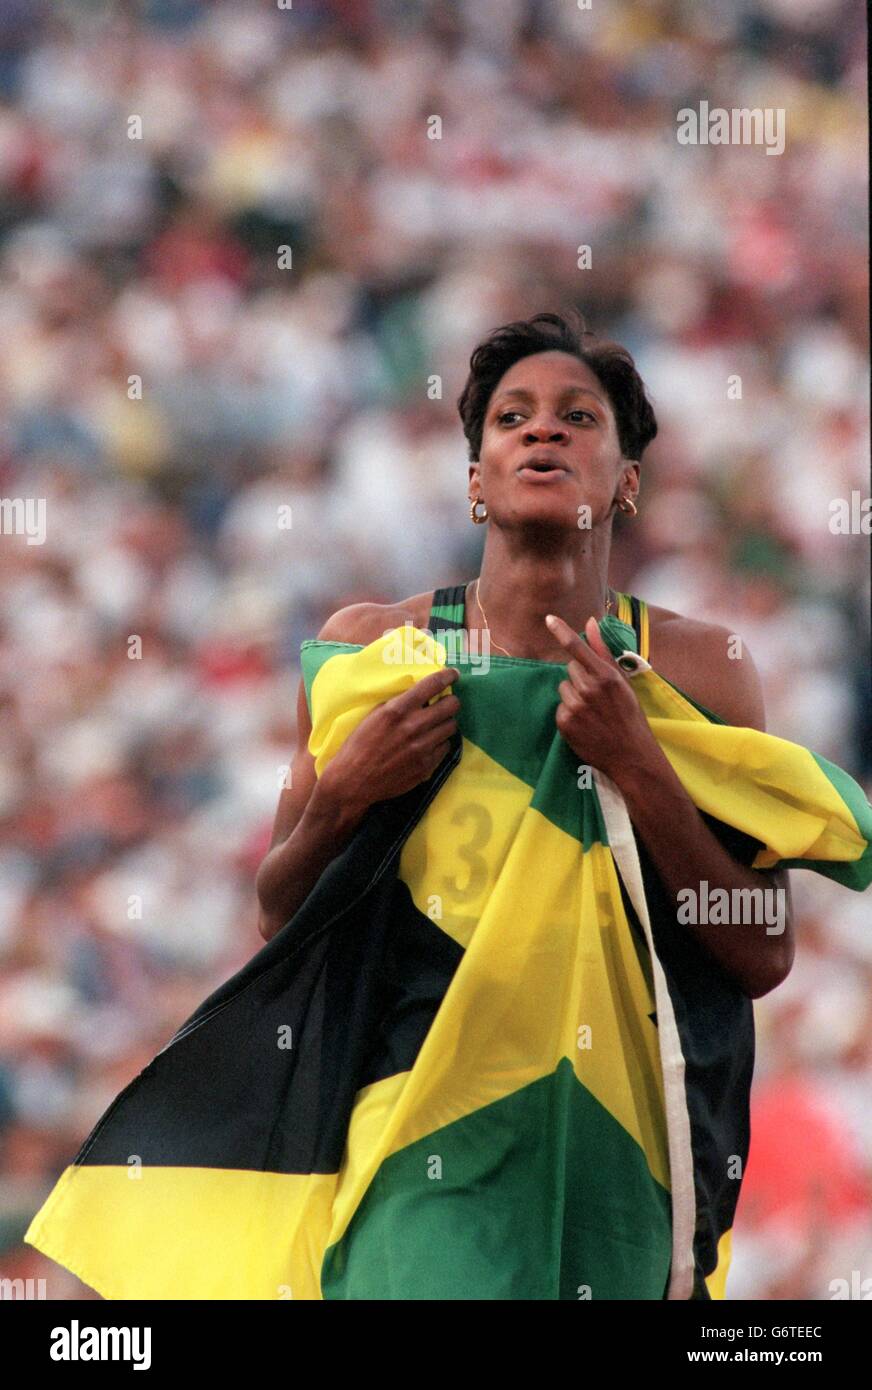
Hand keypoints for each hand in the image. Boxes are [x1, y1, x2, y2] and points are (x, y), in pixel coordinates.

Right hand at [318, 665, 460, 814]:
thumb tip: (418, 694)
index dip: (447, 676)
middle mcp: (414, 726)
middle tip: (445, 703)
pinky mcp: (426, 765)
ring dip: (445, 723)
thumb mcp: (373, 716)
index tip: (453, 675)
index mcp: (397, 710)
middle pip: (451, 706)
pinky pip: (445, 747)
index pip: (432, 685)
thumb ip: (397, 704)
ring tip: (435, 725)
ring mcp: (423, 747)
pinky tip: (429, 744)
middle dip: (450, 701)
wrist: (353, 782)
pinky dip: (440, 743)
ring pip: (451, 726)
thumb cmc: (358, 746)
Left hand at [545, 613, 652, 779]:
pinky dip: (569, 713)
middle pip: (570, 668)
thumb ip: (604, 651)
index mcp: (607, 676)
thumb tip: (590, 622)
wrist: (631, 755)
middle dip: (580, 677)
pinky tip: (585, 722)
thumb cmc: (630, 715)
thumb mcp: (623, 682)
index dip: (562, 631)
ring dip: (573, 694)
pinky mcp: (565, 723)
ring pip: (563, 687)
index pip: (579, 649)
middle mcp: (589, 689)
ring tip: (592, 711)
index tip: (548, 618)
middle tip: (598, 695)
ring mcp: (575, 707)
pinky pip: (559, 707)